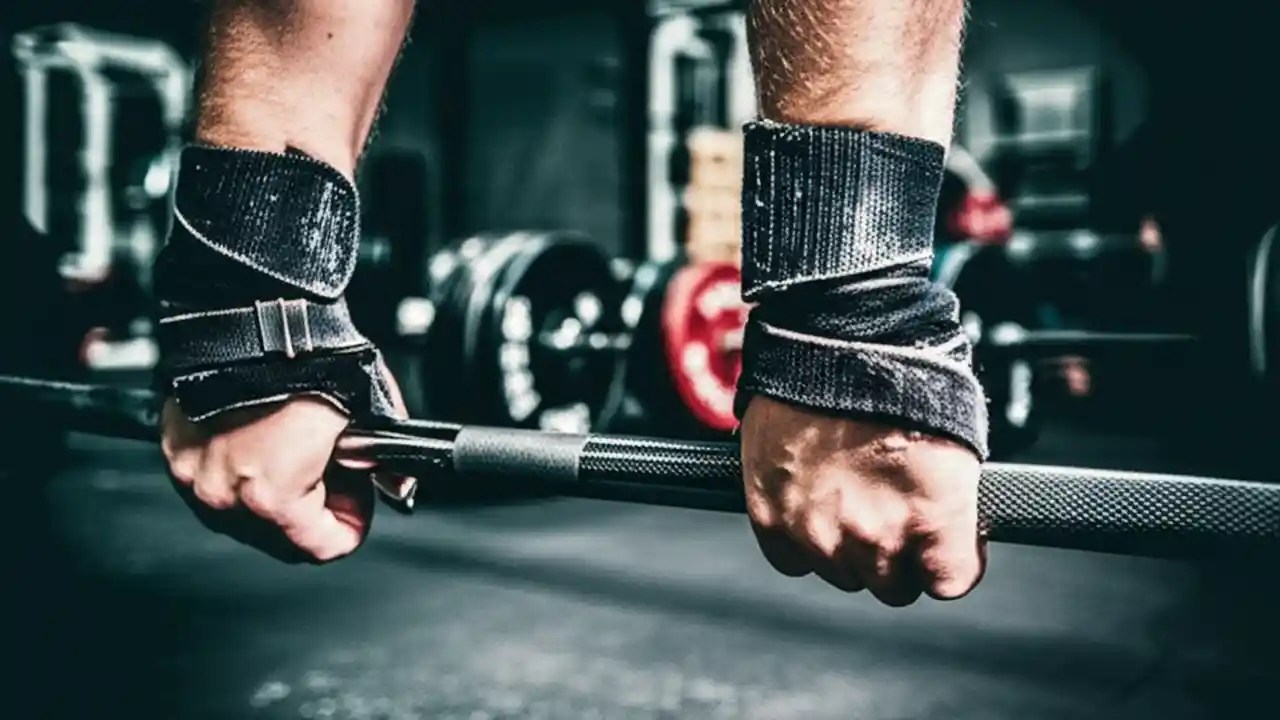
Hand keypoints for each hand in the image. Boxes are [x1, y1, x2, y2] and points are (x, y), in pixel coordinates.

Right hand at [160, 371, 409, 563]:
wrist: (255, 309)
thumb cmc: (307, 356)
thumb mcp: (367, 410)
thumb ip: (385, 461)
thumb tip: (398, 484)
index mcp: (271, 496)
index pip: (323, 548)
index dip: (352, 522)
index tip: (360, 499)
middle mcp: (223, 495)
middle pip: (284, 540)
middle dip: (316, 511)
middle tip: (335, 472)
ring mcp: (194, 476)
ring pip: (247, 518)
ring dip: (278, 496)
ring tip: (298, 453)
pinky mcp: (176, 452)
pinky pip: (217, 484)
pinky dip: (243, 473)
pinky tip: (265, 443)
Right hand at [740, 396, 984, 605]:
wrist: (832, 334)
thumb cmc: (901, 374)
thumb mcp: (956, 441)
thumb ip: (951, 502)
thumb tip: (949, 529)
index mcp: (932, 518)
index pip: (950, 582)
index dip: (947, 561)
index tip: (941, 545)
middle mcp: (875, 537)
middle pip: (891, 587)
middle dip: (895, 558)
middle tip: (889, 513)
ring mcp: (817, 532)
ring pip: (840, 575)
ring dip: (846, 549)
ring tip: (846, 496)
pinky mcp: (770, 517)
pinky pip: (791, 561)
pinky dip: (800, 541)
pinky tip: (810, 503)